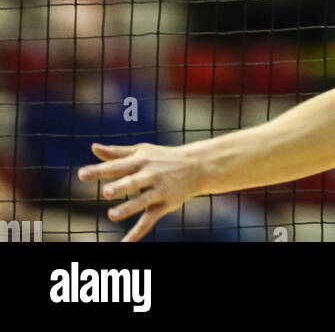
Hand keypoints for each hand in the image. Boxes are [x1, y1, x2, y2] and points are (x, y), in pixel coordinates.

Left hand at [78, 140, 204, 242]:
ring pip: (141, 202)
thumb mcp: (140, 152)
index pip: (116, 166)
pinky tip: (125, 244)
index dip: (99, 170)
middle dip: (120, 186)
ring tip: (112, 215)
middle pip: (132, 181)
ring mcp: (157, 190)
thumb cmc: (161, 158)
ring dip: (128, 208)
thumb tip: (93, 148)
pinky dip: (137, 233)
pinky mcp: (164, 205)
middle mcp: (149, 174)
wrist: (195, 166)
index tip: (81, 175)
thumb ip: (116, 153)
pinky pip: (149, 220)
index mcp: (139, 161)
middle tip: (106, 192)